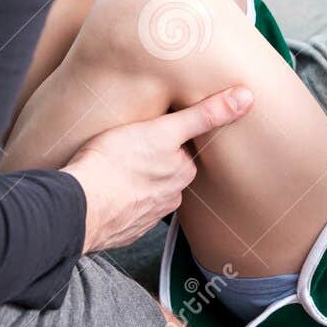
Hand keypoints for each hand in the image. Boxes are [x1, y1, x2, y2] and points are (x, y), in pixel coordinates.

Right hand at [60, 86, 252, 252]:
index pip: (183, 150)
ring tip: (118, 166)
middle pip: (167, 172)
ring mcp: (146, 216)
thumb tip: (246, 97)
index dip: (169, 137)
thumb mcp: (164, 128)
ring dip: (137, 182)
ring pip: (148, 192)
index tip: (156, 129)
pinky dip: (121, 200)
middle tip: (133, 145)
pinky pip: (127, 210)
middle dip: (155, 161)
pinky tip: (108, 189)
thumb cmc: (116, 162)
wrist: (79, 205)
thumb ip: (205, 114)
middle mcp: (169, 198)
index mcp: (181, 173)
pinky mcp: (123, 228)